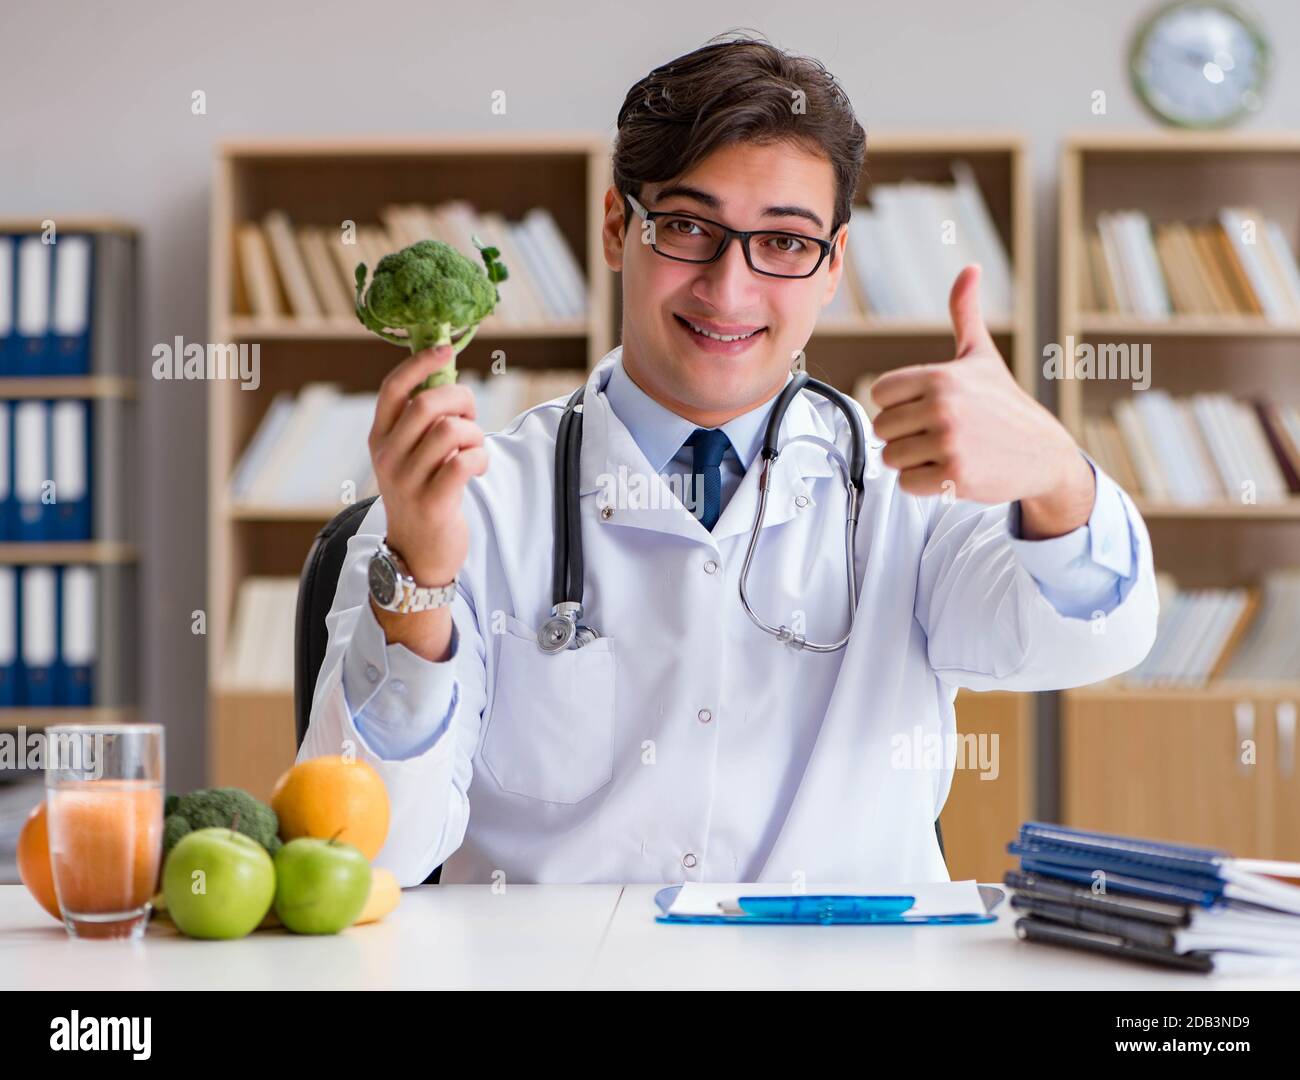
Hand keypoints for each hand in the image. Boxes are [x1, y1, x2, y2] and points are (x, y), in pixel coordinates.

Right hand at [369, 344, 488, 585]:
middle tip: (471, 418)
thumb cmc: (424, 495)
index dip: (420, 363)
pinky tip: (477, 467)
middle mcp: (387, 456)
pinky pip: (463, 461)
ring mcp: (406, 480)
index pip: (393, 388)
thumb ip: (422, 423)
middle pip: (428, 403)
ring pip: (450, 430)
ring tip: (475, 449)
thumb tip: (446, 375)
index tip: (444, 348)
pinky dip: (480, 458)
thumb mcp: (411, 456)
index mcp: (379, 438)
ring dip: (474, 434)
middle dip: (461, 400)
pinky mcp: (432, 502)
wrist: (418, 555)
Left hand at [869, 265, 1094, 537]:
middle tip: (938, 433)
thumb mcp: (982, 357)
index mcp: (940, 377)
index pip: (879, 394)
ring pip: (891, 458)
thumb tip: (969, 269)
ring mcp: (947, 443)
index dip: (898, 404)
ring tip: (945, 451)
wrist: (1044, 453)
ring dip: (913, 460)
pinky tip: (950, 471)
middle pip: (882, 428)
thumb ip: (965, 314)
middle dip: (905, 435)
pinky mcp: (953, 477)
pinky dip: (924, 484)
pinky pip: (907, 484)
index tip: (924, 406)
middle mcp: (942, 407)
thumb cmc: (1005, 404)